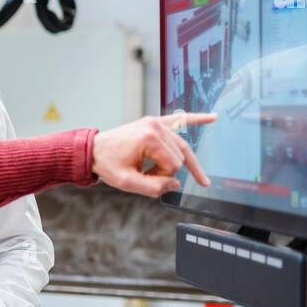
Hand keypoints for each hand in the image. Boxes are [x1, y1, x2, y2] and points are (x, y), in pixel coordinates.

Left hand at [91, 113, 215, 197]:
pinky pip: (180, 120)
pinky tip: (213, 118)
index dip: (162, 177)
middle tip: (144, 173)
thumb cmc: (108, 165)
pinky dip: (196, 119)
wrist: (93, 150)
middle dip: (165, 170)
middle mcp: (155, 126)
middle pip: (179, 157)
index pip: (174, 165)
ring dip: (170, 161)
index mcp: (149, 138)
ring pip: (181, 148)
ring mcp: (156, 122)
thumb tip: (176, 184)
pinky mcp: (155, 122)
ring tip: (153, 168)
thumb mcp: (127, 183)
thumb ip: (154, 188)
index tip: (144, 176)